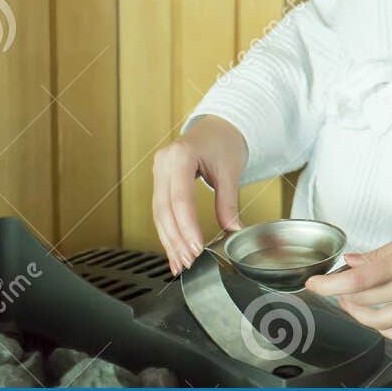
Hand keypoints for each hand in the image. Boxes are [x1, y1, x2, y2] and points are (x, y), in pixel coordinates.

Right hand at [152, 115, 247, 275]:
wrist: (218, 126)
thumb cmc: (225, 142)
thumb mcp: (230, 170)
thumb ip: (228, 202)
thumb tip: (233, 230)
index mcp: (179, 157)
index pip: (180, 200)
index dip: (187, 227)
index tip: (196, 249)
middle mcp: (163, 164)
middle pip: (164, 210)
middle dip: (176, 240)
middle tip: (188, 262)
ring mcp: (158, 172)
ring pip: (159, 214)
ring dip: (169, 241)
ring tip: (180, 264)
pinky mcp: (160, 181)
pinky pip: (161, 211)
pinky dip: (168, 232)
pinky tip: (174, 251)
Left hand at [304, 219, 391, 341]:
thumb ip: (378, 254)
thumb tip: (351, 264)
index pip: (357, 281)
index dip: (329, 285)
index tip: (314, 284)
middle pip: (363, 301)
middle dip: (341, 294)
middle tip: (335, 285)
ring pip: (377, 323)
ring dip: (358, 313)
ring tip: (351, 302)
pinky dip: (382, 329)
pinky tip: (376, 318)